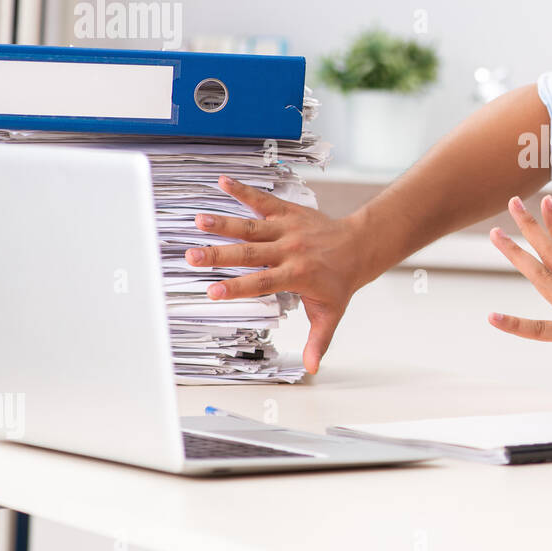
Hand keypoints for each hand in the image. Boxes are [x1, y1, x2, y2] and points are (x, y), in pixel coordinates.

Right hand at [185, 176, 362, 373]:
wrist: (359, 245)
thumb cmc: (340, 281)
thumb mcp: (331, 313)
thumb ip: (319, 340)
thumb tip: (312, 368)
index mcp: (296, 274)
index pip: (262, 282)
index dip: (237, 287)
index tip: (212, 292)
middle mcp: (290, 249)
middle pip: (250, 253)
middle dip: (220, 255)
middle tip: (192, 257)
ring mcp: (288, 228)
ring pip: (252, 225)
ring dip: (225, 223)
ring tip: (199, 221)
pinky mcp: (287, 211)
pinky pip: (263, 200)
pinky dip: (243, 191)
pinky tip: (222, 182)